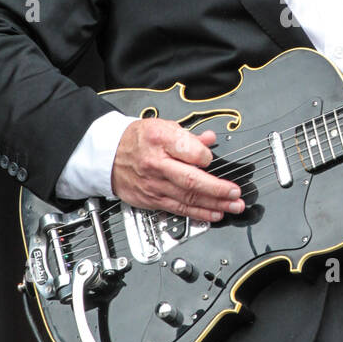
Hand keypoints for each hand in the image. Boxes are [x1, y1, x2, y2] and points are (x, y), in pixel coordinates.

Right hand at [111, 119, 244, 218]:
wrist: (107, 156)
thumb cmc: (137, 140)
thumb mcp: (162, 127)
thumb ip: (188, 136)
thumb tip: (209, 140)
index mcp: (159, 139)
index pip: (189, 151)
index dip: (206, 157)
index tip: (213, 159)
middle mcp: (156, 164)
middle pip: (191, 180)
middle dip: (218, 189)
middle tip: (235, 193)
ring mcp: (153, 185)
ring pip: (187, 198)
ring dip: (213, 205)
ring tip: (232, 207)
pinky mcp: (151, 200)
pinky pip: (178, 209)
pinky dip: (198, 214)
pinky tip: (213, 214)